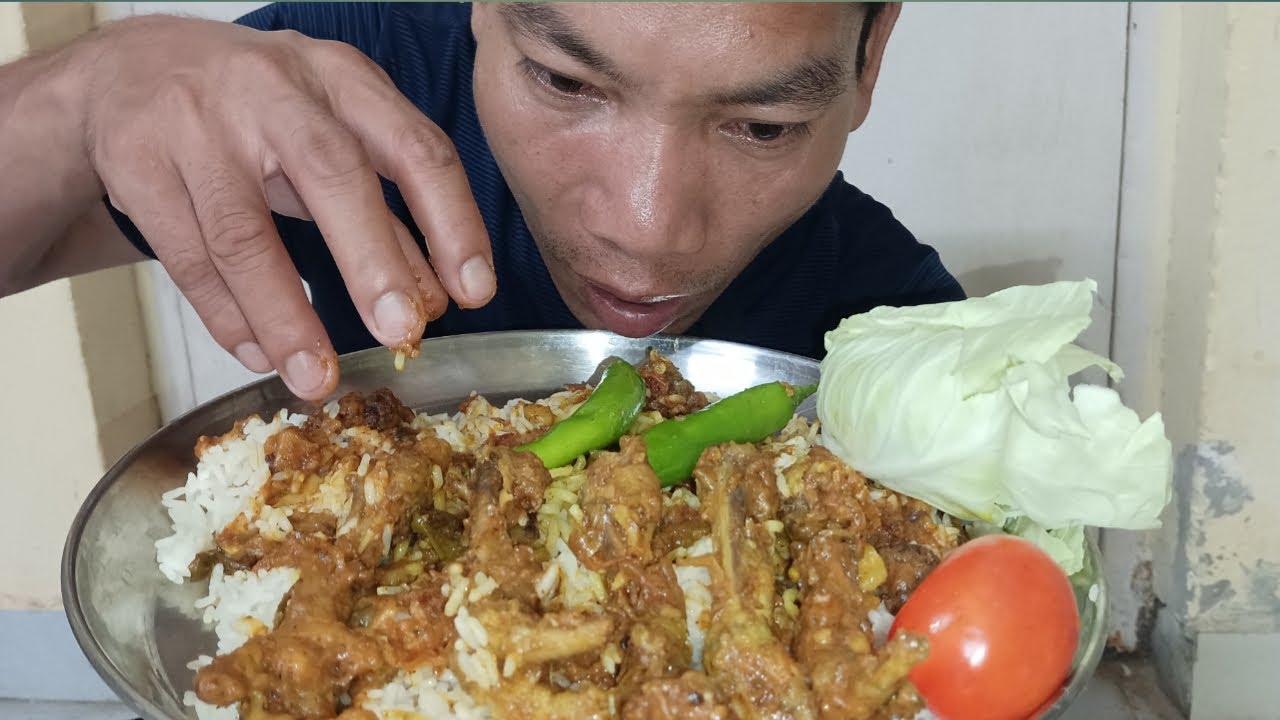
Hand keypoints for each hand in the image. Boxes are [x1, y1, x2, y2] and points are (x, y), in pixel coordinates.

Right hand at [78, 15, 493, 399]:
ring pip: (244, 233)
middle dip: (374, 261)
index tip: (474, 292)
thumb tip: (436, 297)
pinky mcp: (136, 163)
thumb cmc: (256, 112)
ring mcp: (196, 121)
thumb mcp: (330, 135)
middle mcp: (273, 88)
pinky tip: (260, 354)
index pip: (415, 147)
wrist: (126, 69)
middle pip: (333, 174)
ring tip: (316, 378)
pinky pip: (189, 256)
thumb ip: (386, 209)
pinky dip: (228, 316)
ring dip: (286, 317)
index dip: (451, 222)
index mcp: (342, 79)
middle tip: (403, 333)